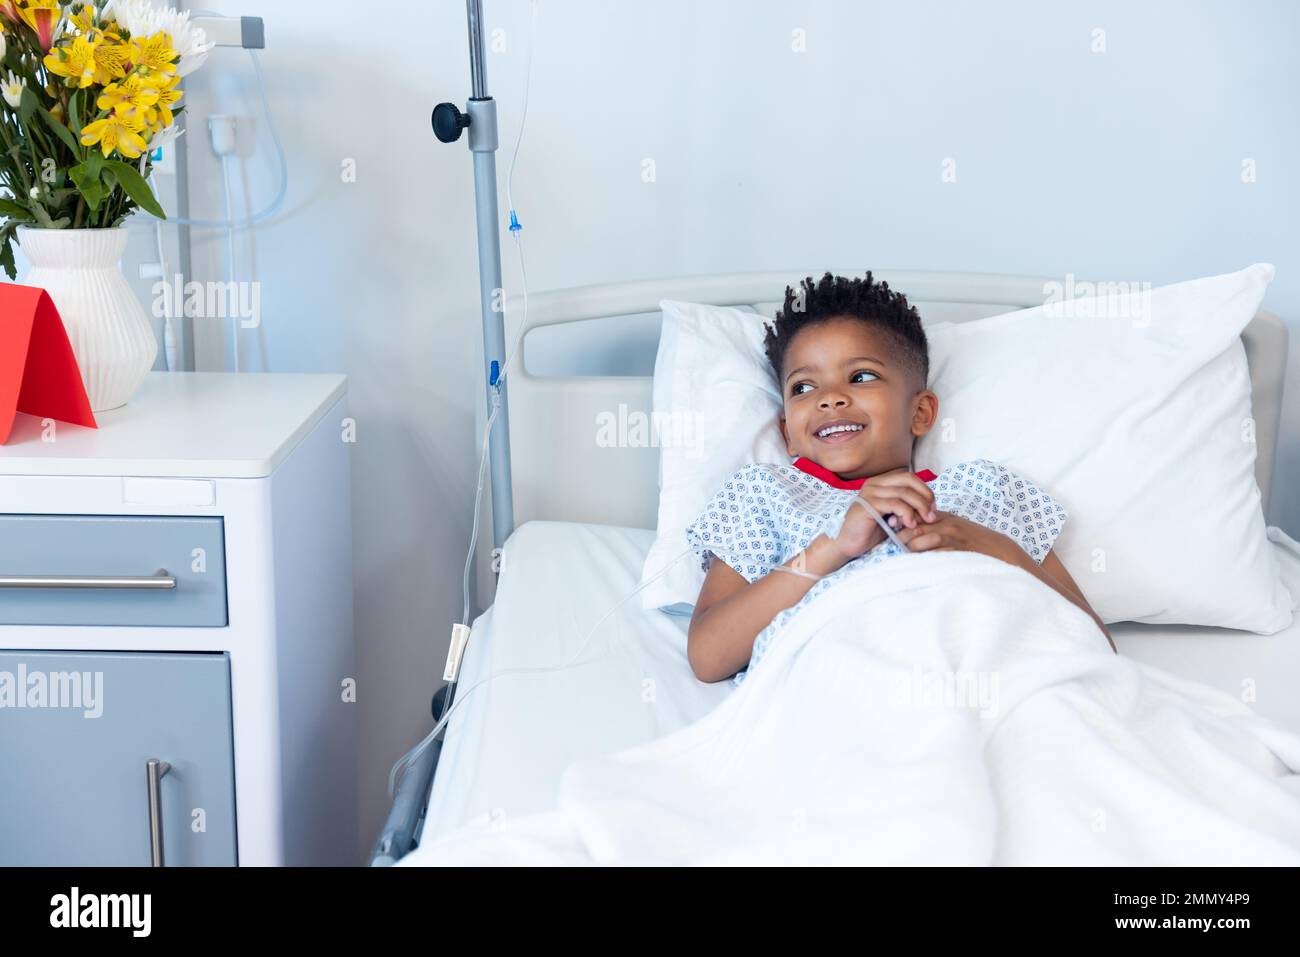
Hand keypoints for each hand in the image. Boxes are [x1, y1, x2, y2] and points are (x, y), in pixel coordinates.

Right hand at [824, 471, 937, 564]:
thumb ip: (908, 508)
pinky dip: (907, 514)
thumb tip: (931, 507)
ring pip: (904, 493)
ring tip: (924, 522)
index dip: (925, 490)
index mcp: (880, 483)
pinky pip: (895, 504)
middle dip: (925, 497)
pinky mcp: (867, 505)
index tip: (933, 508)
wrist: (848, 545)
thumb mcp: (893, 517)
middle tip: (932, 515)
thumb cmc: (871, 533)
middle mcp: (874, 484)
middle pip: (908, 481)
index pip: (909, 477)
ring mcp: (869, 493)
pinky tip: (910, 525)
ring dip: (919, 507)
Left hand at [894, 510, 1020, 563]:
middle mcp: (948, 524)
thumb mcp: (952, 527)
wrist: (998, 549)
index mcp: (944, 517)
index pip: (916, 514)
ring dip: (911, 548)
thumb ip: (932, 526)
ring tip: (900, 556)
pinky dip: (926, 559)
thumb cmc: (972, 540)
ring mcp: (954, 538)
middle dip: (900, 537)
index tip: (888, 528)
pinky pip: (939, 554)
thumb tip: (905, 530)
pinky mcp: (960, 551)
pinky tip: (917, 565)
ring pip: (925, 540)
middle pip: (917, 527)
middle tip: (888, 545)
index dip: (900, 522)